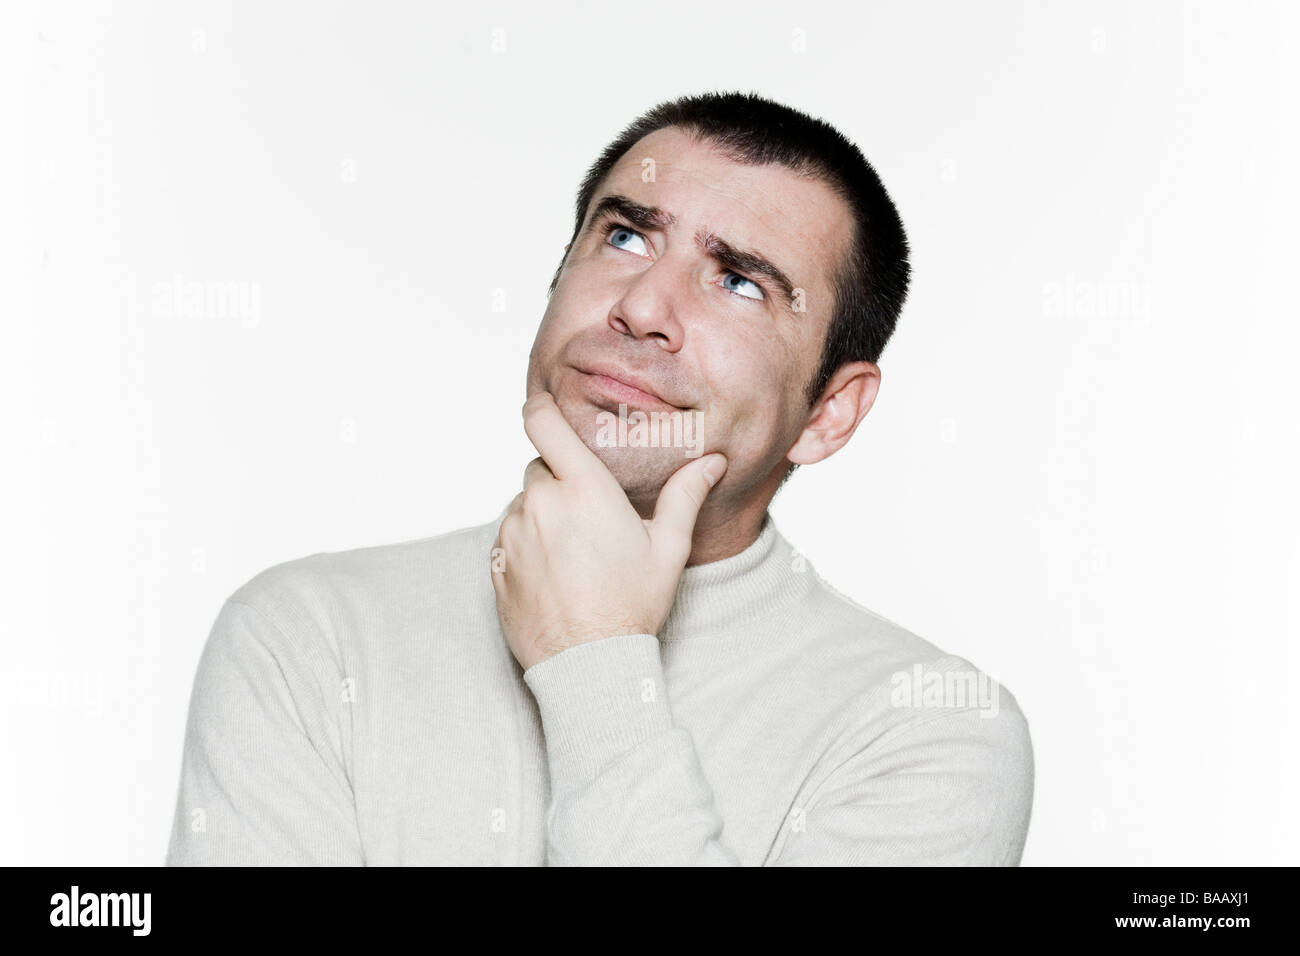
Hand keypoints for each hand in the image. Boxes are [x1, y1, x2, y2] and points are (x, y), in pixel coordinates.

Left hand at [490, 391, 727, 670]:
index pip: (543, 422)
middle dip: (562, 481)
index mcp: (583, 489)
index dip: (541, 408)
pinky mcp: (496, 564)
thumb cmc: (631, 606)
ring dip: (544, 515)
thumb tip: (711, 462)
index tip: (546, 407)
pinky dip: (527, 545)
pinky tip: (555, 575)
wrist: (588, 666)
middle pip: (541, 467)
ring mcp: (513, 534)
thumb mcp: (667, 549)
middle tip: (591, 517)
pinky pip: (509, 537)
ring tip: (576, 555)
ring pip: (525, 504)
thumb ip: (684, 496)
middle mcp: (541, 504)